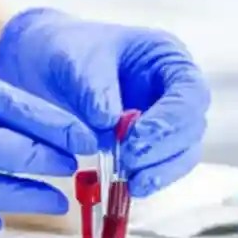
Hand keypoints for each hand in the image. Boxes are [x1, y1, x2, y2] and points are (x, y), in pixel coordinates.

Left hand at [0, 8, 210, 197]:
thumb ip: (93, 88)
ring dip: (159, 171)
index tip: (136, 140)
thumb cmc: (66, 50)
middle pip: (191, 126)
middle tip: (130, 166)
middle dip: (164, 151)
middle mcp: (175, 88)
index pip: (189, 91)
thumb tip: (109, 122)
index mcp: (166, 56)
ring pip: (182, 151)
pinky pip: (160, 165)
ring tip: (130, 185)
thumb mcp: (73, 59)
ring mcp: (165, 117)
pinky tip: (127, 188)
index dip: (170, 121)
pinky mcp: (150, 142)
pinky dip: (147, 178)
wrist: (46, 64)